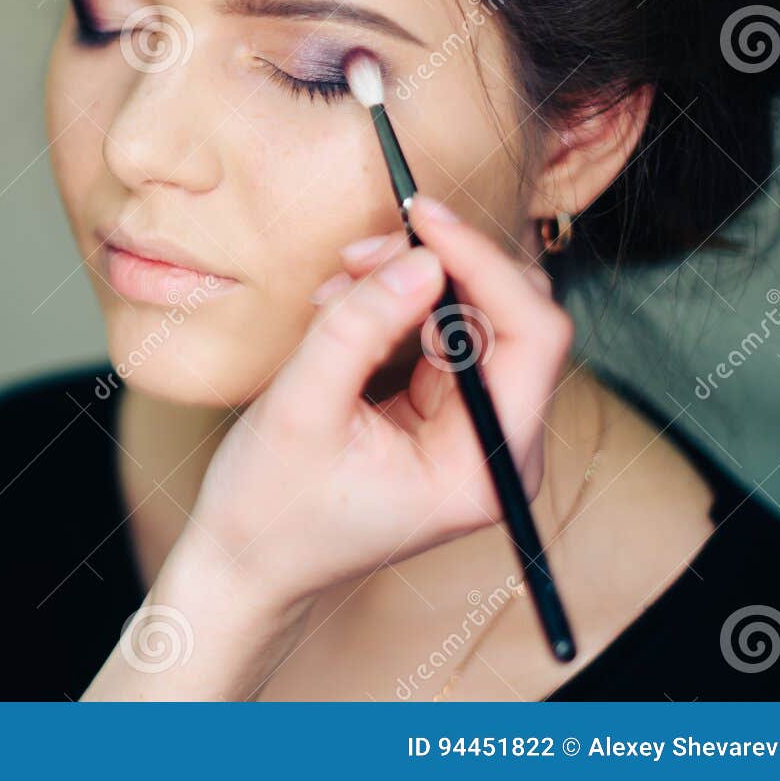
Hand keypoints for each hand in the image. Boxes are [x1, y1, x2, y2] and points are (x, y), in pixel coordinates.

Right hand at [84, 197, 572, 699]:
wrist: (247, 560)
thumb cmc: (271, 508)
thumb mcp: (300, 410)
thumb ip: (359, 330)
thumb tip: (421, 260)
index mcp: (485, 466)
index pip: (532, 336)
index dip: (482, 263)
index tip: (421, 220)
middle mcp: (499, 446)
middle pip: (515, 315)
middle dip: (442, 267)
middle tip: (362, 254)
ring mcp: (475, 428)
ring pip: (478, 312)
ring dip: (410, 281)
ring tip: (335, 291)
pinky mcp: (446, 412)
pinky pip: (445, 330)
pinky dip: (397, 304)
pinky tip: (344, 307)